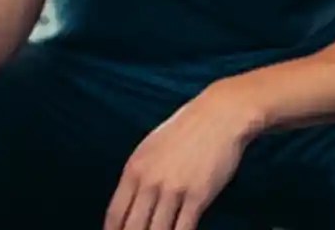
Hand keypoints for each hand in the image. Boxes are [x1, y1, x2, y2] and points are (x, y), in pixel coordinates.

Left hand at [104, 82, 263, 229]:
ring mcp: (173, 189)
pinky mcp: (198, 196)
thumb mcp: (151, 148)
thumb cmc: (186, 131)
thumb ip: (139, 176)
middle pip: (132, 228)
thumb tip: (130, 203)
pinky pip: (183, 229)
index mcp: (134, 169)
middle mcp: (149, 181)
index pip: (115, 214)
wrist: (219, 116)